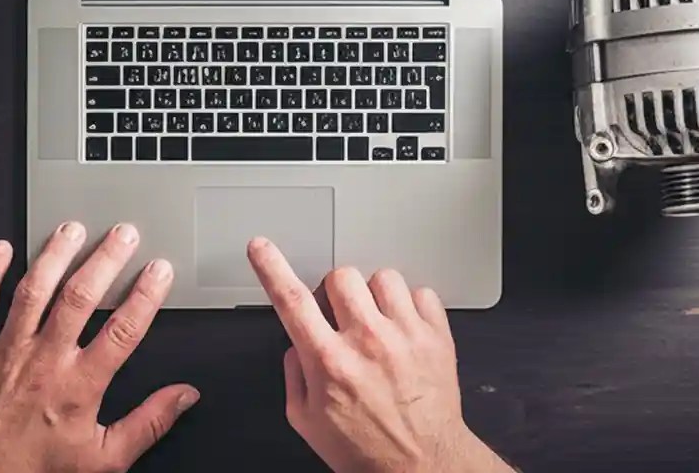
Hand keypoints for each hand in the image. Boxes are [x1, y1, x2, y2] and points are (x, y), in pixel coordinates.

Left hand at [0, 223, 198, 472]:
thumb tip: (183, 397)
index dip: (145, 295)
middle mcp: (43, 363)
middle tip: (123, 233)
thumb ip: (148, 424)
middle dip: (105, 259)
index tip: (159, 269)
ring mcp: (4, 354)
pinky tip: (1, 250)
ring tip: (73, 229)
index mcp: (78, 388)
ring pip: (32, 291)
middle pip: (80, 298)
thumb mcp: (103, 460)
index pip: (122, 331)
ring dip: (55, 255)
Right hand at [247, 237, 512, 472]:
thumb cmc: (368, 450)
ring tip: (376, 322)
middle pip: (340, 277)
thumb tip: (296, 345)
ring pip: (382, 277)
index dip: (271, 268)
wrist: (424, 466)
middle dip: (334, 292)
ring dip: (374, 295)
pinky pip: (422, 292)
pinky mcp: (437, 336)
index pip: (291, 300)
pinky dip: (411, 306)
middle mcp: (367, 342)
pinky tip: (405, 328)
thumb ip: (295, 376)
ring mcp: (405, 336)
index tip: (261, 248)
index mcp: (329, 362)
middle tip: (340, 316)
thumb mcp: (308, 422)